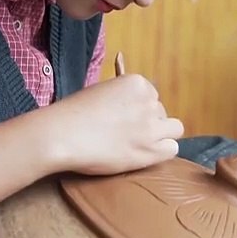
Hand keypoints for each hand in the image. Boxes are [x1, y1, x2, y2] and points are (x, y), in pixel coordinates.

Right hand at [40, 73, 184, 175]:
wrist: (63, 135)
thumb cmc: (73, 113)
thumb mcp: (101, 91)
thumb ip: (120, 95)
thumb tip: (127, 90)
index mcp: (137, 83)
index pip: (151, 96)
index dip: (139, 109)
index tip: (124, 118)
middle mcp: (149, 101)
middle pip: (161, 112)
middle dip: (148, 122)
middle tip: (127, 133)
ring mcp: (152, 126)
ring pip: (174, 129)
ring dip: (160, 136)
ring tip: (138, 144)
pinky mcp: (150, 150)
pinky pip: (172, 148)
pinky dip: (161, 152)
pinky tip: (142, 154)